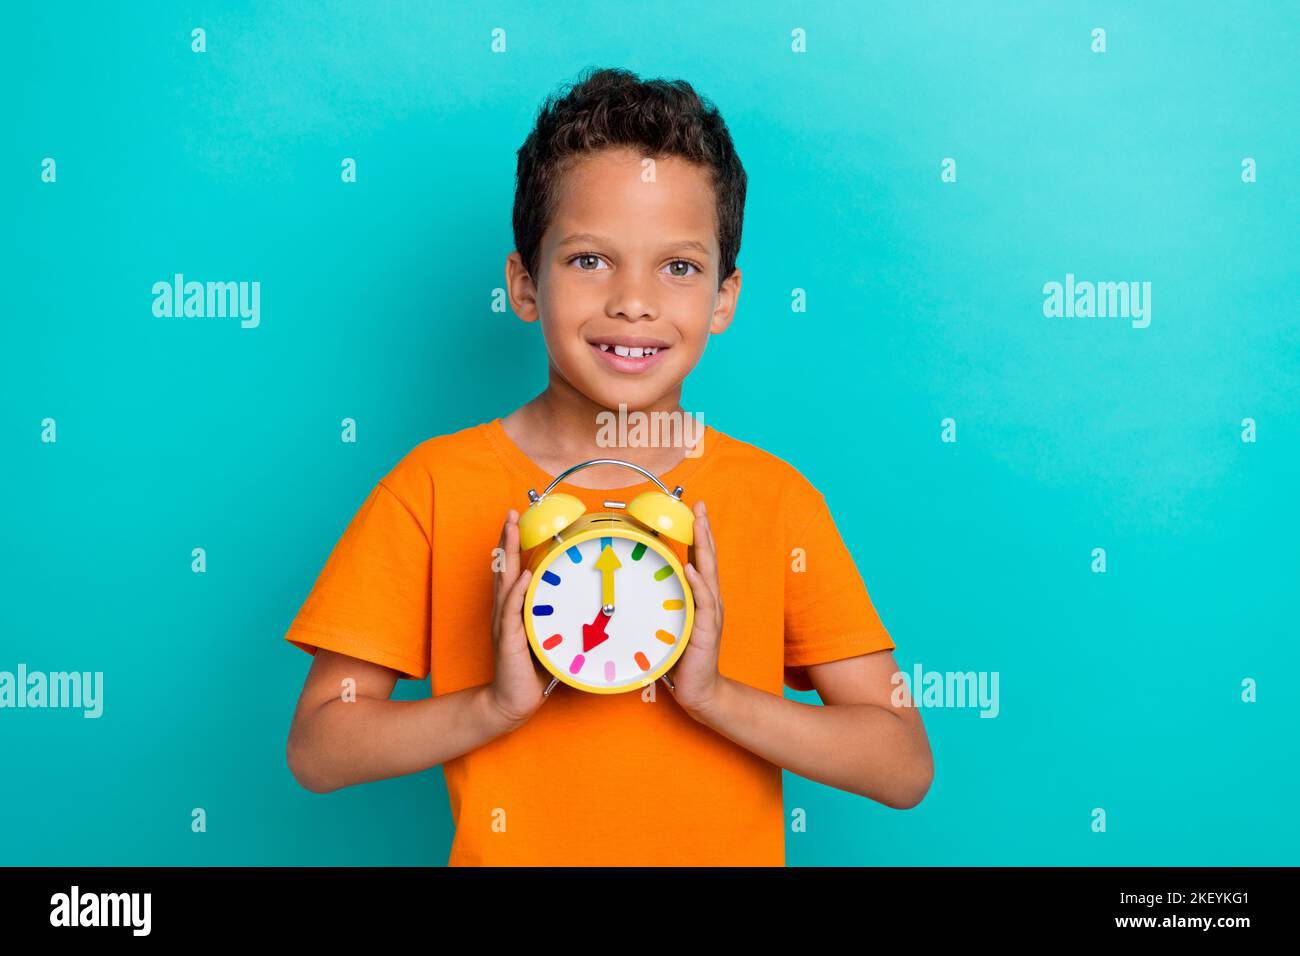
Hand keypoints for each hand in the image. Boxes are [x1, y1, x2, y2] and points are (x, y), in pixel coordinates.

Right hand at [487, 508, 551, 728]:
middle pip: (505, 567)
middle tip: (511, 514)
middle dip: (507, 539)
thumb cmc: (533, 669)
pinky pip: (511, 612)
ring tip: (512, 531)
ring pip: (505, 583)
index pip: (514, 569)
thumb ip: (558, 616)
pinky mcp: (508, 640)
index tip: (518, 519)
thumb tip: (588, 601)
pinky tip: (522, 576)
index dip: (514, 543)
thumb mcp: (548, 635)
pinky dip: (516, 592)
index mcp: (515, 608)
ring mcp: (504, 624)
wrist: (513, 700)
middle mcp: (506, 611)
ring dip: (509, 555)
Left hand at [667, 500, 725, 718]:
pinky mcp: (706, 630)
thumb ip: (666, 601)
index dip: (699, 533)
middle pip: (709, 558)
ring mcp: (710, 614)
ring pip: (709, 574)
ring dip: (704, 548)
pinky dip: (698, 584)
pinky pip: (704, 603)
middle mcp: (710, 601)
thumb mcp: (672, 621)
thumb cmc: (683, 656)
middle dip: (704, 530)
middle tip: (699, 507)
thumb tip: (647, 580)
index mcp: (702, 597)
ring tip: (699, 526)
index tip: (694, 509)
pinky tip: (692, 569)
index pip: (701, 558)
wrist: (699, 690)